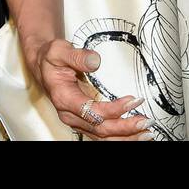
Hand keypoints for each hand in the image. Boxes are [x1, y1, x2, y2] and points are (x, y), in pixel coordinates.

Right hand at [25, 37, 152, 140]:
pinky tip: (134, 135)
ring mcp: (77, 120)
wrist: (43, 66)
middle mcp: (70, 114)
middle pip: (100, 129)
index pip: (92, 111)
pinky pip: (102, 135)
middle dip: (124, 127)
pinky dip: (120, 137)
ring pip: (102, 137)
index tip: (132, 101)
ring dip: (125, 137)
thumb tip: (95, 61)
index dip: (113, 109)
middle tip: (145, 121)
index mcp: (64, 98)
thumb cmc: (51, 59)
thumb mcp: (59, 51)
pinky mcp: (84, 121)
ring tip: (145, 133)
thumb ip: (77, 56)